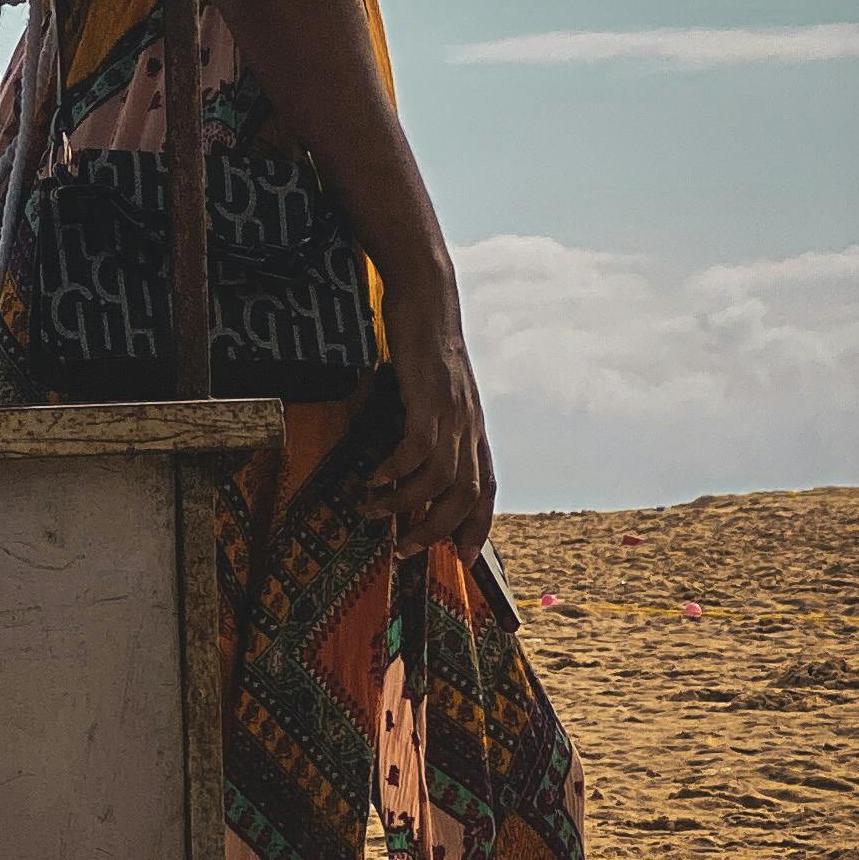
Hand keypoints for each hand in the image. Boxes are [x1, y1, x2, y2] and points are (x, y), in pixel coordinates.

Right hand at [368, 288, 494, 552]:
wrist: (428, 301)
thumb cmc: (426, 346)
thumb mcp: (437, 393)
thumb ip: (435, 424)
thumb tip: (415, 457)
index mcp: (474, 430)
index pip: (485, 490)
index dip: (476, 527)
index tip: (460, 558)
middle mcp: (469, 428)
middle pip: (464, 495)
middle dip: (436, 529)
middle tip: (405, 549)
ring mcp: (451, 414)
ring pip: (440, 479)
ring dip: (406, 503)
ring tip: (373, 509)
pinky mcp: (428, 400)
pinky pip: (416, 449)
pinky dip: (394, 470)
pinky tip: (372, 476)